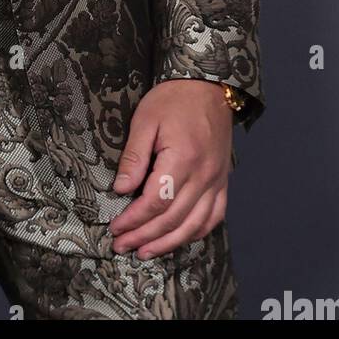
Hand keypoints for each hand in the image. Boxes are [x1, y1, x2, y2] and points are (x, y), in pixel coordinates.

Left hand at [108, 79, 234, 258]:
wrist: (208, 87)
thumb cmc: (173, 99)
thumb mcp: (145, 120)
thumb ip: (134, 156)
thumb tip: (121, 189)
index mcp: (183, 159)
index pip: (156, 202)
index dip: (134, 220)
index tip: (115, 228)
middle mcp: (204, 176)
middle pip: (173, 219)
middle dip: (145, 236)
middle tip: (122, 246)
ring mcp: (217, 181)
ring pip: (194, 225)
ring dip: (169, 243)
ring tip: (145, 251)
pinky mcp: (223, 182)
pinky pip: (213, 217)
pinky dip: (195, 233)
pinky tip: (178, 239)